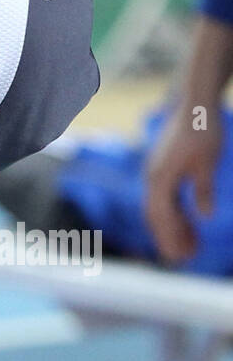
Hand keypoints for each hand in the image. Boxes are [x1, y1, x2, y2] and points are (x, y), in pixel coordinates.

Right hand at [144, 103, 222, 262]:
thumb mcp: (207, 162)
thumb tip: (204, 217)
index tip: (180, 257)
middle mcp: (152, 179)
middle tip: (185, 259)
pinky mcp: (163, 170)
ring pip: (160, 209)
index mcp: (159, 179)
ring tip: (191, 245)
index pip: (160, 217)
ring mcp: (156, 174)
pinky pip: (165, 198)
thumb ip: (203, 190)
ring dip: (174, 228)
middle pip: (156, 217)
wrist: (195, 102)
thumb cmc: (203, 129)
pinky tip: (187, 223)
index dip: (170, 238)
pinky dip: (175, 213)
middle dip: (170, 238)